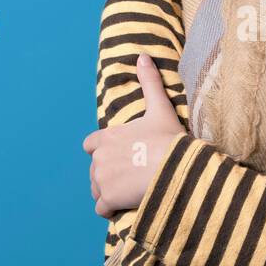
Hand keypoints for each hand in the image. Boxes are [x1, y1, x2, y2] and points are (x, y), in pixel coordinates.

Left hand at [82, 53, 185, 217]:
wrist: (175, 168)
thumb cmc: (168, 139)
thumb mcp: (159, 108)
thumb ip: (149, 83)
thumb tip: (142, 55)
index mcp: (107, 137)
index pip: (90, 146)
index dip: (103, 152)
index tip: (120, 157)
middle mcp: (99, 158)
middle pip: (95, 171)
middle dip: (109, 175)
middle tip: (132, 177)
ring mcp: (101, 179)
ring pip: (97, 189)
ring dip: (109, 192)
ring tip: (131, 191)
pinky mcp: (107, 199)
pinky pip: (101, 208)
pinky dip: (110, 209)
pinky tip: (125, 206)